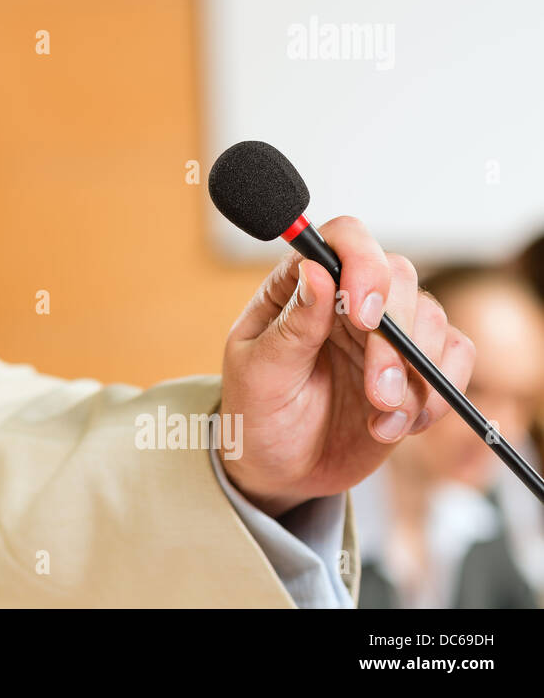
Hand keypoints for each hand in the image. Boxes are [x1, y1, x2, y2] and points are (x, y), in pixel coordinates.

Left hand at [219, 216, 475, 518]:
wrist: (281, 471)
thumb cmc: (256, 415)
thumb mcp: (260, 374)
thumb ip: (292, 326)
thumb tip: (317, 270)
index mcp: (300, 287)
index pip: (343, 239)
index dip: (363, 263)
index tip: (363, 314)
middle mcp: (346, 300)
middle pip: (398, 277)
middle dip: (394, 336)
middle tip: (375, 390)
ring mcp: (384, 332)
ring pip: (432, 319)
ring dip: (414, 374)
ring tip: (378, 415)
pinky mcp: (414, 367)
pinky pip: (454, 358)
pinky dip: (436, 394)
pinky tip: (397, 424)